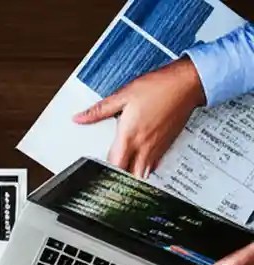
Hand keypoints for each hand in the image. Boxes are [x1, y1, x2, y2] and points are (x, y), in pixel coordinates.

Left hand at [73, 57, 205, 178]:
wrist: (187, 83)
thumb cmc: (159, 87)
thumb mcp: (123, 95)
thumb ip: (99, 110)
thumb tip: (80, 118)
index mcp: (129, 136)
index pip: (114, 165)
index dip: (104, 173)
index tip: (96, 175)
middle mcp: (144, 145)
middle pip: (129, 174)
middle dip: (119, 178)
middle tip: (109, 177)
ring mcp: (157, 147)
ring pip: (143, 172)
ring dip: (133, 175)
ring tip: (124, 174)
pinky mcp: (167, 144)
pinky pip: (155, 164)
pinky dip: (146, 168)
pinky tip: (140, 164)